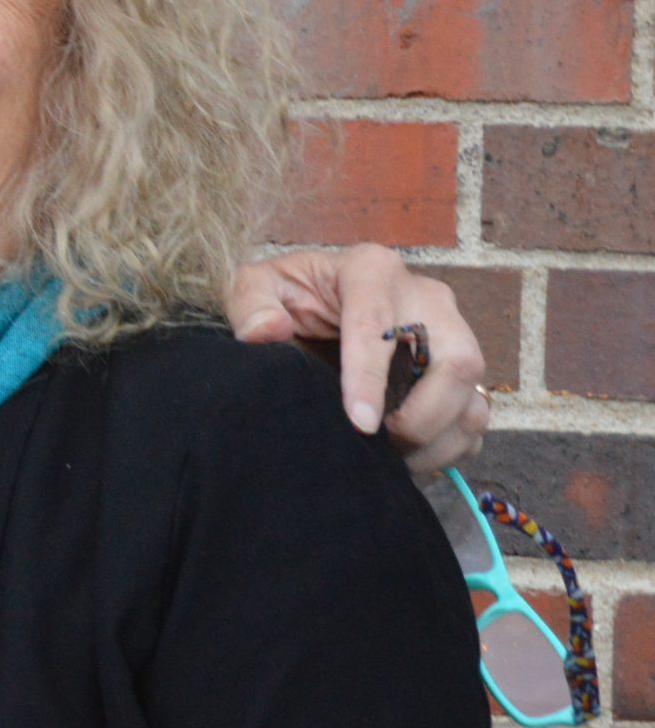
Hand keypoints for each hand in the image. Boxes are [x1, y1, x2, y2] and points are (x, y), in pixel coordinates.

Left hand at [225, 244, 490, 473]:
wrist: (311, 309)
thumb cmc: (287, 297)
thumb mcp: (256, 287)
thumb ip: (251, 303)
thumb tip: (267, 331)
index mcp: (372, 270)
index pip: (381, 326)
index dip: (370, 379)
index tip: (359, 424)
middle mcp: (426, 297)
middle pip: (455, 360)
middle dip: (421, 414)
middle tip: (379, 443)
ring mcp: (451, 333)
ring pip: (472, 392)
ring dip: (437, 436)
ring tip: (390, 456)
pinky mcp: (459, 370)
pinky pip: (476, 416)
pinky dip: (448, 447)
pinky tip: (407, 457)